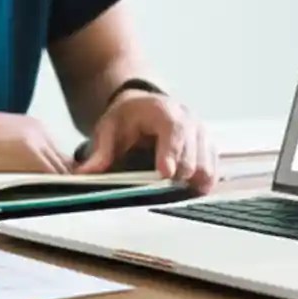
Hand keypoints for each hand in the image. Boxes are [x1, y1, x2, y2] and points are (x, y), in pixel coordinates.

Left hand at [76, 91, 217, 191]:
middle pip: (193, 154)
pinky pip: (213, 170)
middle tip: (163, 189)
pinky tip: (189, 191)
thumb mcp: (108, 129)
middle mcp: (189, 120)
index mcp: (164, 111)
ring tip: (175, 191)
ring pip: (207, 165)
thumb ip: (100, 152)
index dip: (171, 154)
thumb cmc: (127, 119)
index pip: (173, 131)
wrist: (145, 106)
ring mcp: (203, 134)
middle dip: (180, 175)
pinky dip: (202, 183)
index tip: (166, 174)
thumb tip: (84, 174)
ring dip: (193, 182)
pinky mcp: (209, 148)